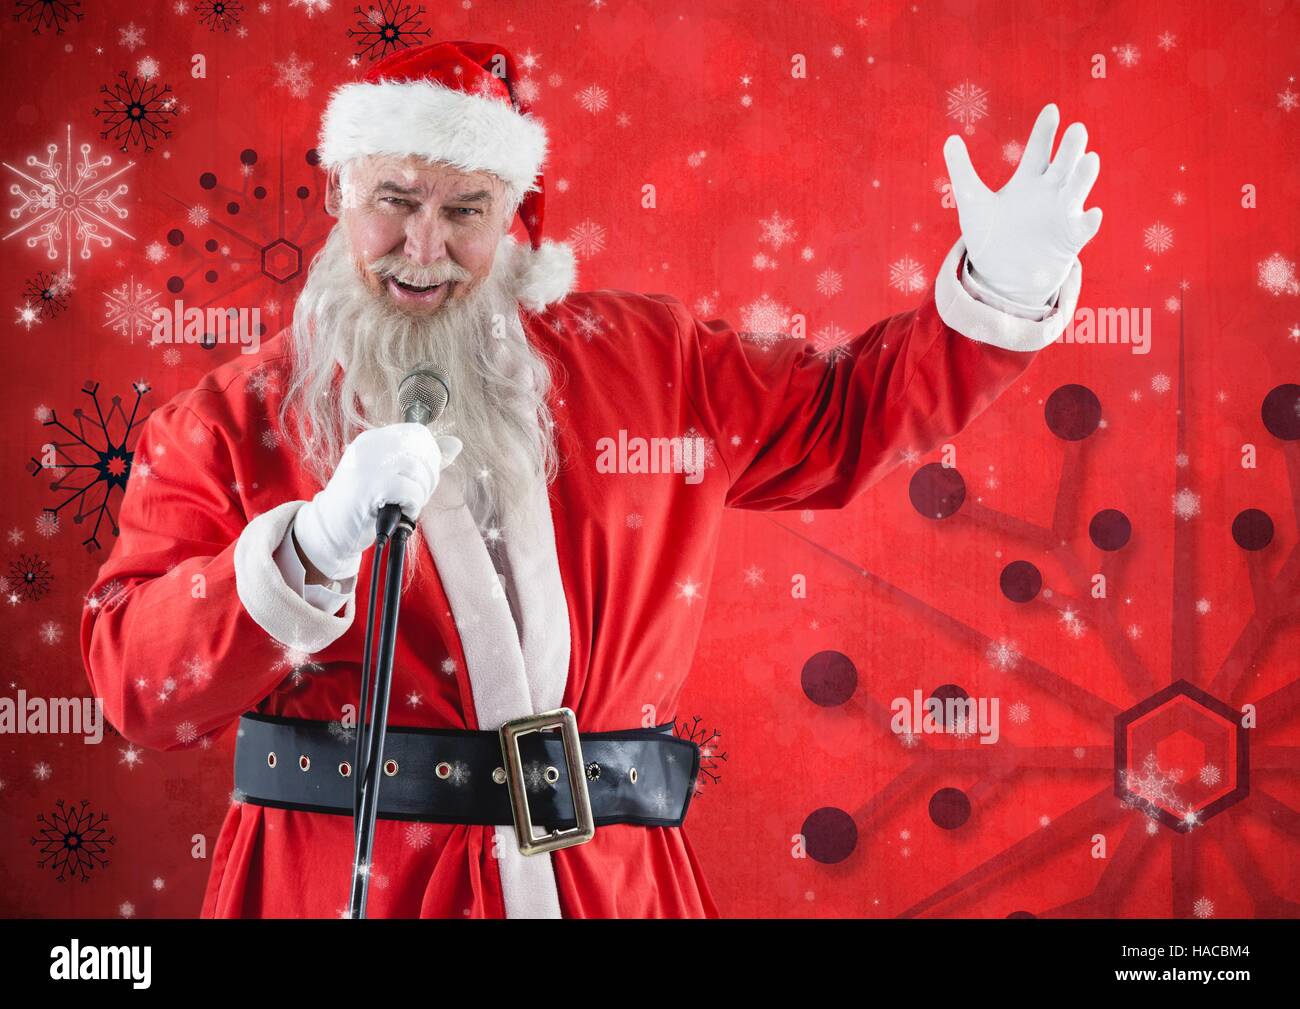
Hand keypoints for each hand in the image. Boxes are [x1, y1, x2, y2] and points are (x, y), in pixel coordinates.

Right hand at [292, 424, 462, 581]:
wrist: (329, 530)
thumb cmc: (364, 504)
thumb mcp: (392, 476)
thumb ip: (423, 460)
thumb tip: (456, 444)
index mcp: (373, 440)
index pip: (417, 432)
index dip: (431, 456)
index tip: (423, 477)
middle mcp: (369, 447)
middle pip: (421, 449)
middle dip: (429, 476)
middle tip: (418, 495)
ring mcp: (367, 466)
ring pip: (417, 470)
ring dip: (421, 494)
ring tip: (408, 506)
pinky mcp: (368, 488)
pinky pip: (409, 490)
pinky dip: (413, 505)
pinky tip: (402, 513)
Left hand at [944, 102, 1101, 307]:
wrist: (998, 275)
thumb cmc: (989, 236)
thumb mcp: (972, 203)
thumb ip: (962, 171)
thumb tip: (950, 139)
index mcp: (1029, 178)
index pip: (1040, 148)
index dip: (1046, 130)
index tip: (1051, 110)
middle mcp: (1050, 190)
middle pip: (1064, 162)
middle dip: (1071, 147)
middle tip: (1076, 130)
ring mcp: (1063, 213)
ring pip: (1078, 188)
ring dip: (1085, 175)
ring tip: (1090, 159)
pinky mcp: (1070, 239)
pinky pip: (1084, 228)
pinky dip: (1089, 221)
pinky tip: (1093, 214)